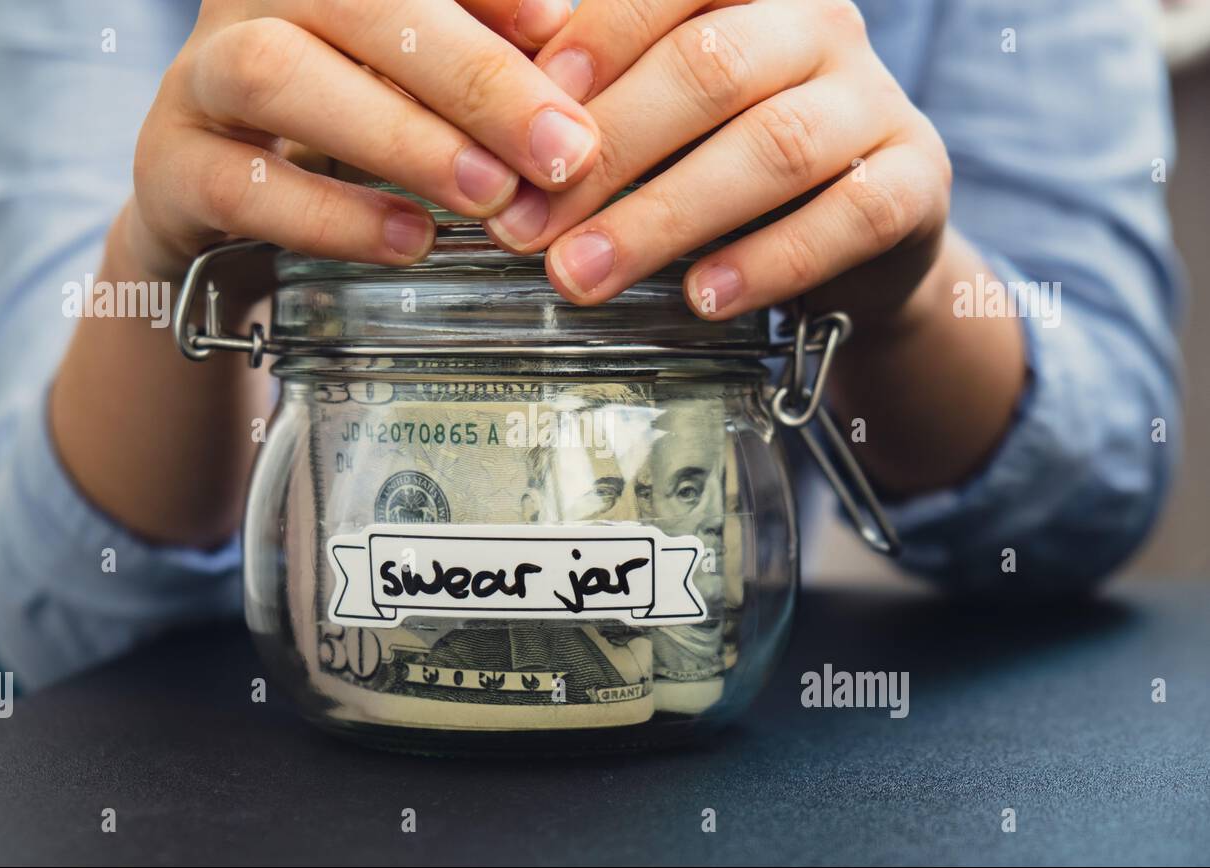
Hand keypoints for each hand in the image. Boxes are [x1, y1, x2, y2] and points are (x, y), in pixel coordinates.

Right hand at [127, 0, 599, 279]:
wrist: (217, 201)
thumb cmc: (343, 123)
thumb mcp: (412, 77)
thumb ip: (484, 61)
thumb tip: (574, 57)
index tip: (560, 26)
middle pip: (354, 1)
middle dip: (472, 75)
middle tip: (561, 147)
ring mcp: (196, 77)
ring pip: (278, 74)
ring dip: (400, 137)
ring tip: (490, 193)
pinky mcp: (169, 168)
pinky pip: (243, 185)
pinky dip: (336, 216)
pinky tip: (413, 240)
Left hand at [484, 0, 951, 325]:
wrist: (860, 236)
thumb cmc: (730, 159)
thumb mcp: (664, 113)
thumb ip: (597, 96)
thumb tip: (491, 112)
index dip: (592, 47)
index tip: (517, 123)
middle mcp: (820, 22)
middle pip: (711, 68)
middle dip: (606, 154)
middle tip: (525, 226)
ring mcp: (876, 100)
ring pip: (774, 146)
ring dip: (665, 218)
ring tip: (583, 275)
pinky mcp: (918, 180)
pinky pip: (849, 217)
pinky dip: (767, 261)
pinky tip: (701, 297)